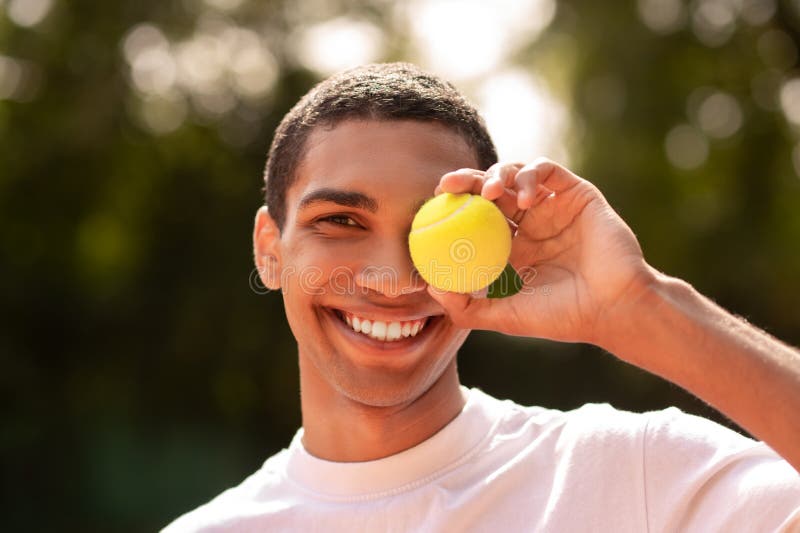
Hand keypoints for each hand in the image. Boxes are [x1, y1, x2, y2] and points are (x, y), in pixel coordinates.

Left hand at [427, 158, 654, 344]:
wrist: (613, 308)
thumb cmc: (561, 317)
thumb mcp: (504, 316)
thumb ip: (467, 307)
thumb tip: (430, 287)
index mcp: (510, 248)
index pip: (474, 217)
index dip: (452, 207)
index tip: (431, 206)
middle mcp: (530, 224)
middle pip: (490, 190)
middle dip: (466, 181)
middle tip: (447, 185)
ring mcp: (552, 207)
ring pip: (515, 174)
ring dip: (497, 175)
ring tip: (490, 193)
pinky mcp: (576, 193)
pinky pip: (547, 170)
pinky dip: (529, 175)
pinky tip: (522, 198)